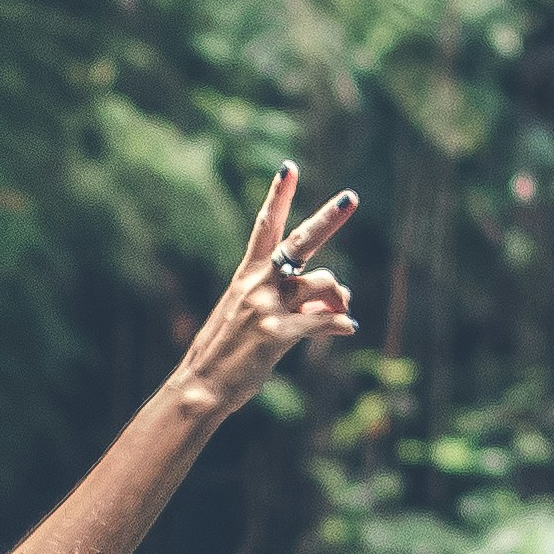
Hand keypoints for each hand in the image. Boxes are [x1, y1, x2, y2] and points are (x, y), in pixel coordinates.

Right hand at [167, 162, 360, 419]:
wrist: (202, 385)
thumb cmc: (228, 352)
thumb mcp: (252, 317)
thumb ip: (292, 304)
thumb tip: (336, 305)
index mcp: (247, 274)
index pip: (265, 226)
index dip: (279, 196)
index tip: (290, 168)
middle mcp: (258, 283)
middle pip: (301, 241)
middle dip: (328, 218)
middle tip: (351, 198)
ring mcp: (266, 307)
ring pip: (323, 283)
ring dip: (340, 296)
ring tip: (342, 311)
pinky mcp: (276, 334)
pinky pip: (323, 321)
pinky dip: (341, 324)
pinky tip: (348, 329)